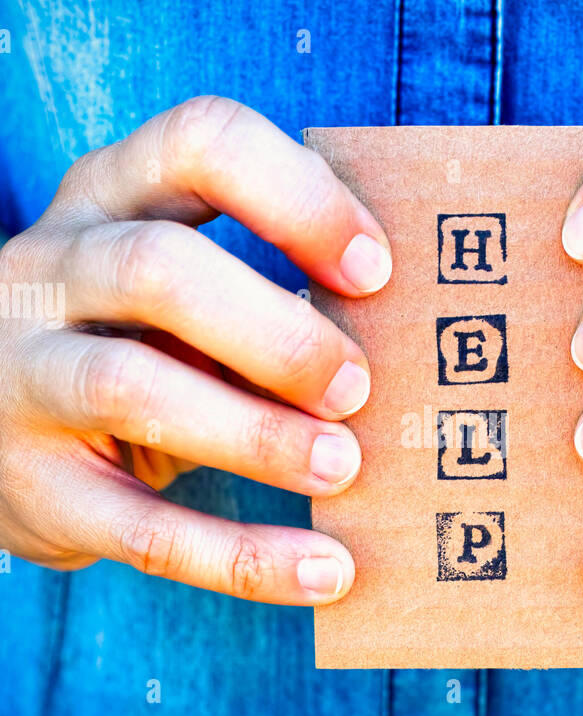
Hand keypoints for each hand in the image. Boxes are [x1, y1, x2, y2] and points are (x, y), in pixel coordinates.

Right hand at [0, 96, 392, 602]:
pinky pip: (142, 529)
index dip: (298, 198)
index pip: (200, 144)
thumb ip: (265, 292)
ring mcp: (25, 376)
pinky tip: (324, 571)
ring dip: (258, 433)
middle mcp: (51, 270)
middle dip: (277, 331)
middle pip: (159, 268)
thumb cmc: (133, 342)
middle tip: (358, 387)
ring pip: (133, 388)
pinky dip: (243, 557)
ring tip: (344, 467)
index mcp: (109, 197)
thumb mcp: (179, 292)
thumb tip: (411, 338)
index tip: (375, 270)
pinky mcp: (36, 488)